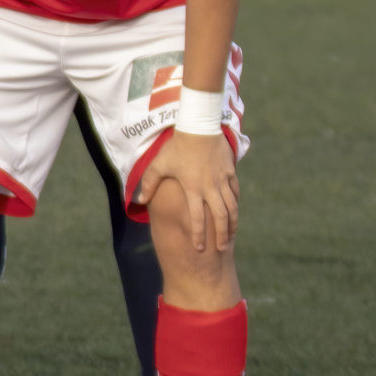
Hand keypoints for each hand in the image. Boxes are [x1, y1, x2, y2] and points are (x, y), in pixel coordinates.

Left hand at [136, 130, 238, 252]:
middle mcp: (210, 188)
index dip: (198, 235)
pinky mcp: (230, 172)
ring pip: (232, 207)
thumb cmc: (177, 147)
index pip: (196, 218)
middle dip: (221, 235)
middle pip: (220, 218)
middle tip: (221, 249)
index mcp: (192, 189)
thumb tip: (139, 200)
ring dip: (232, 224)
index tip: (199, 248)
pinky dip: (236, 205)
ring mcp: (222, 180)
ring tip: (231, 236)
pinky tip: (234, 213)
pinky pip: (235, 193)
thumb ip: (149, 183)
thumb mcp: (159, 164)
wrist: (199, 127)